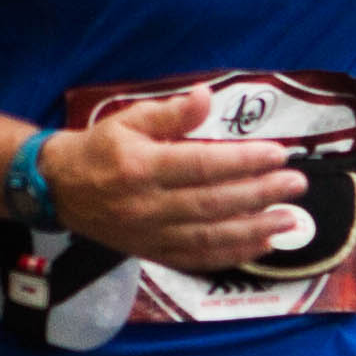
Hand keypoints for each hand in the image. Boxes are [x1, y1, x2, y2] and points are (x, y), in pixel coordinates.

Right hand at [43, 87, 303, 275]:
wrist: (60, 189)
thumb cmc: (99, 148)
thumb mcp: (128, 120)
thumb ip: (170, 113)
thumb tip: (206, 97)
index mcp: (141, 167)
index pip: (201, 165)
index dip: (243, 162)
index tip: (278, 154)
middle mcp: (148, 206)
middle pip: (213, 203)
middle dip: (260, 194)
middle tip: (296, 183)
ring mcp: (151, 235)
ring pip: (210, 236)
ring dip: (256, 230)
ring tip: (291, 220)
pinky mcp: (153, 252)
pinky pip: (198, 258)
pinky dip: (232, 253)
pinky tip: (262, 244)